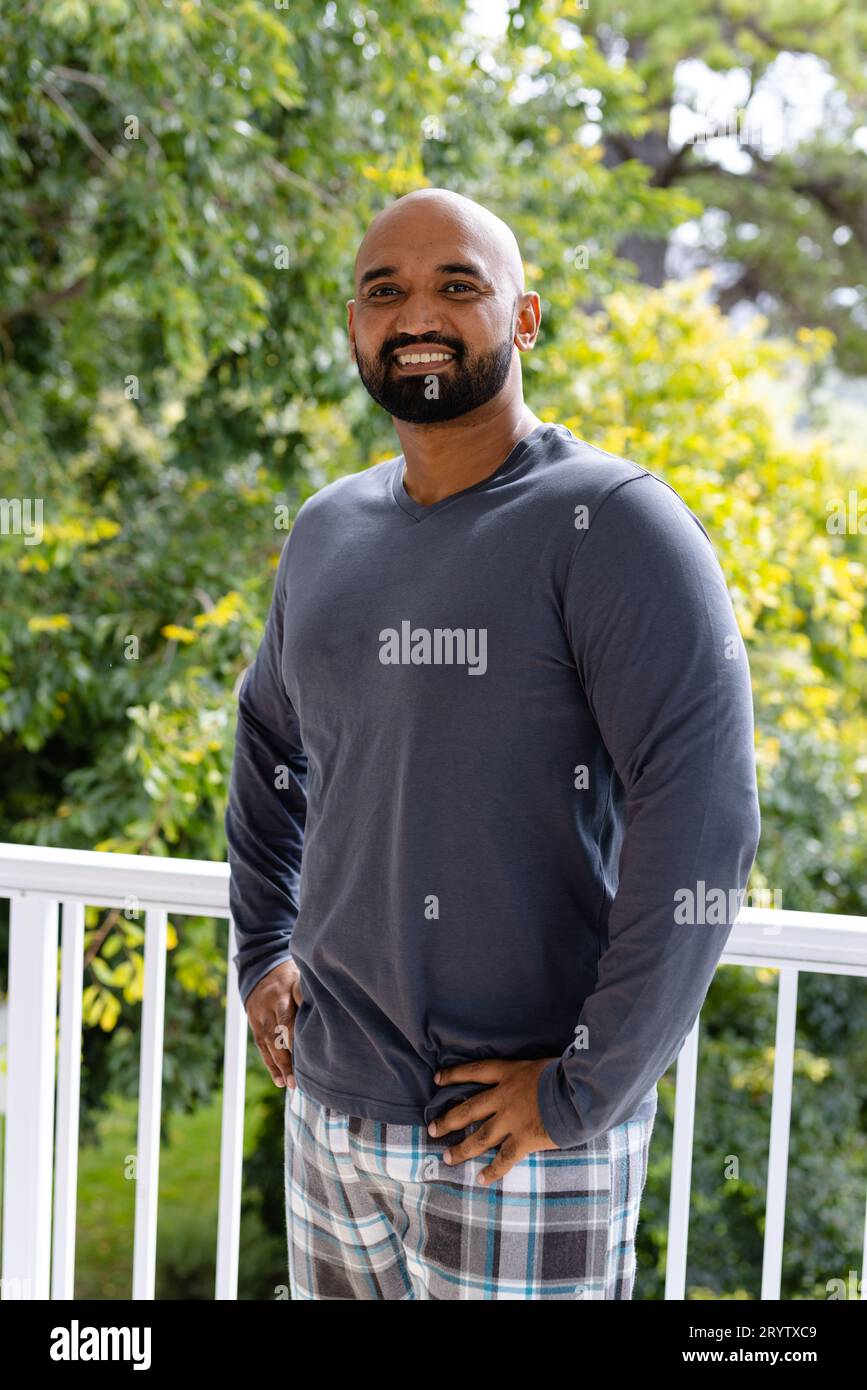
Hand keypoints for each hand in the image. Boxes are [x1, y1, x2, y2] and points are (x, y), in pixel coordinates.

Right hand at [245, 959, 302, 1088]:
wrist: (261, 970)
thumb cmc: (291, 976)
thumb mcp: (302, 975)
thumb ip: (311, 992)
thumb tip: (331, 1010)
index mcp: (287, 990)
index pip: (294, 1014)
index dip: (299, 1033)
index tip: (310, 1052)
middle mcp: (272, 1004)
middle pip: (280, 1032)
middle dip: (289, 1056)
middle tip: (298, 1078)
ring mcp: (261, 1015)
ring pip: (269, 1042)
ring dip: (279, 1065)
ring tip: (289, 1084)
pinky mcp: (255, 1024)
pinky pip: (262, 1046)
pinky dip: (270, 1064)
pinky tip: (279, 1080)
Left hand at [429, 1058, 560, 1184]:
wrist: (582, 1093)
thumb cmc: (569, 1075)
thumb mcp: (545, 1065)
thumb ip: (533, 1073)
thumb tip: (536, 1077)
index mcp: (510, 1074)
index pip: (475, 1071)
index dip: (455, 1075)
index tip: (437, 1079)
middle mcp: (505, 1097)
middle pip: (469, 1109)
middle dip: (449, 1120)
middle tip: (432, 1128)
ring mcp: (512, 1120)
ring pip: (480, 1137)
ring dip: (462, 1148)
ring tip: (447, 1157)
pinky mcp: (524, 1140)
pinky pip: (503, 1159)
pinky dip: (492, 1170)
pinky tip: (481, 1179)